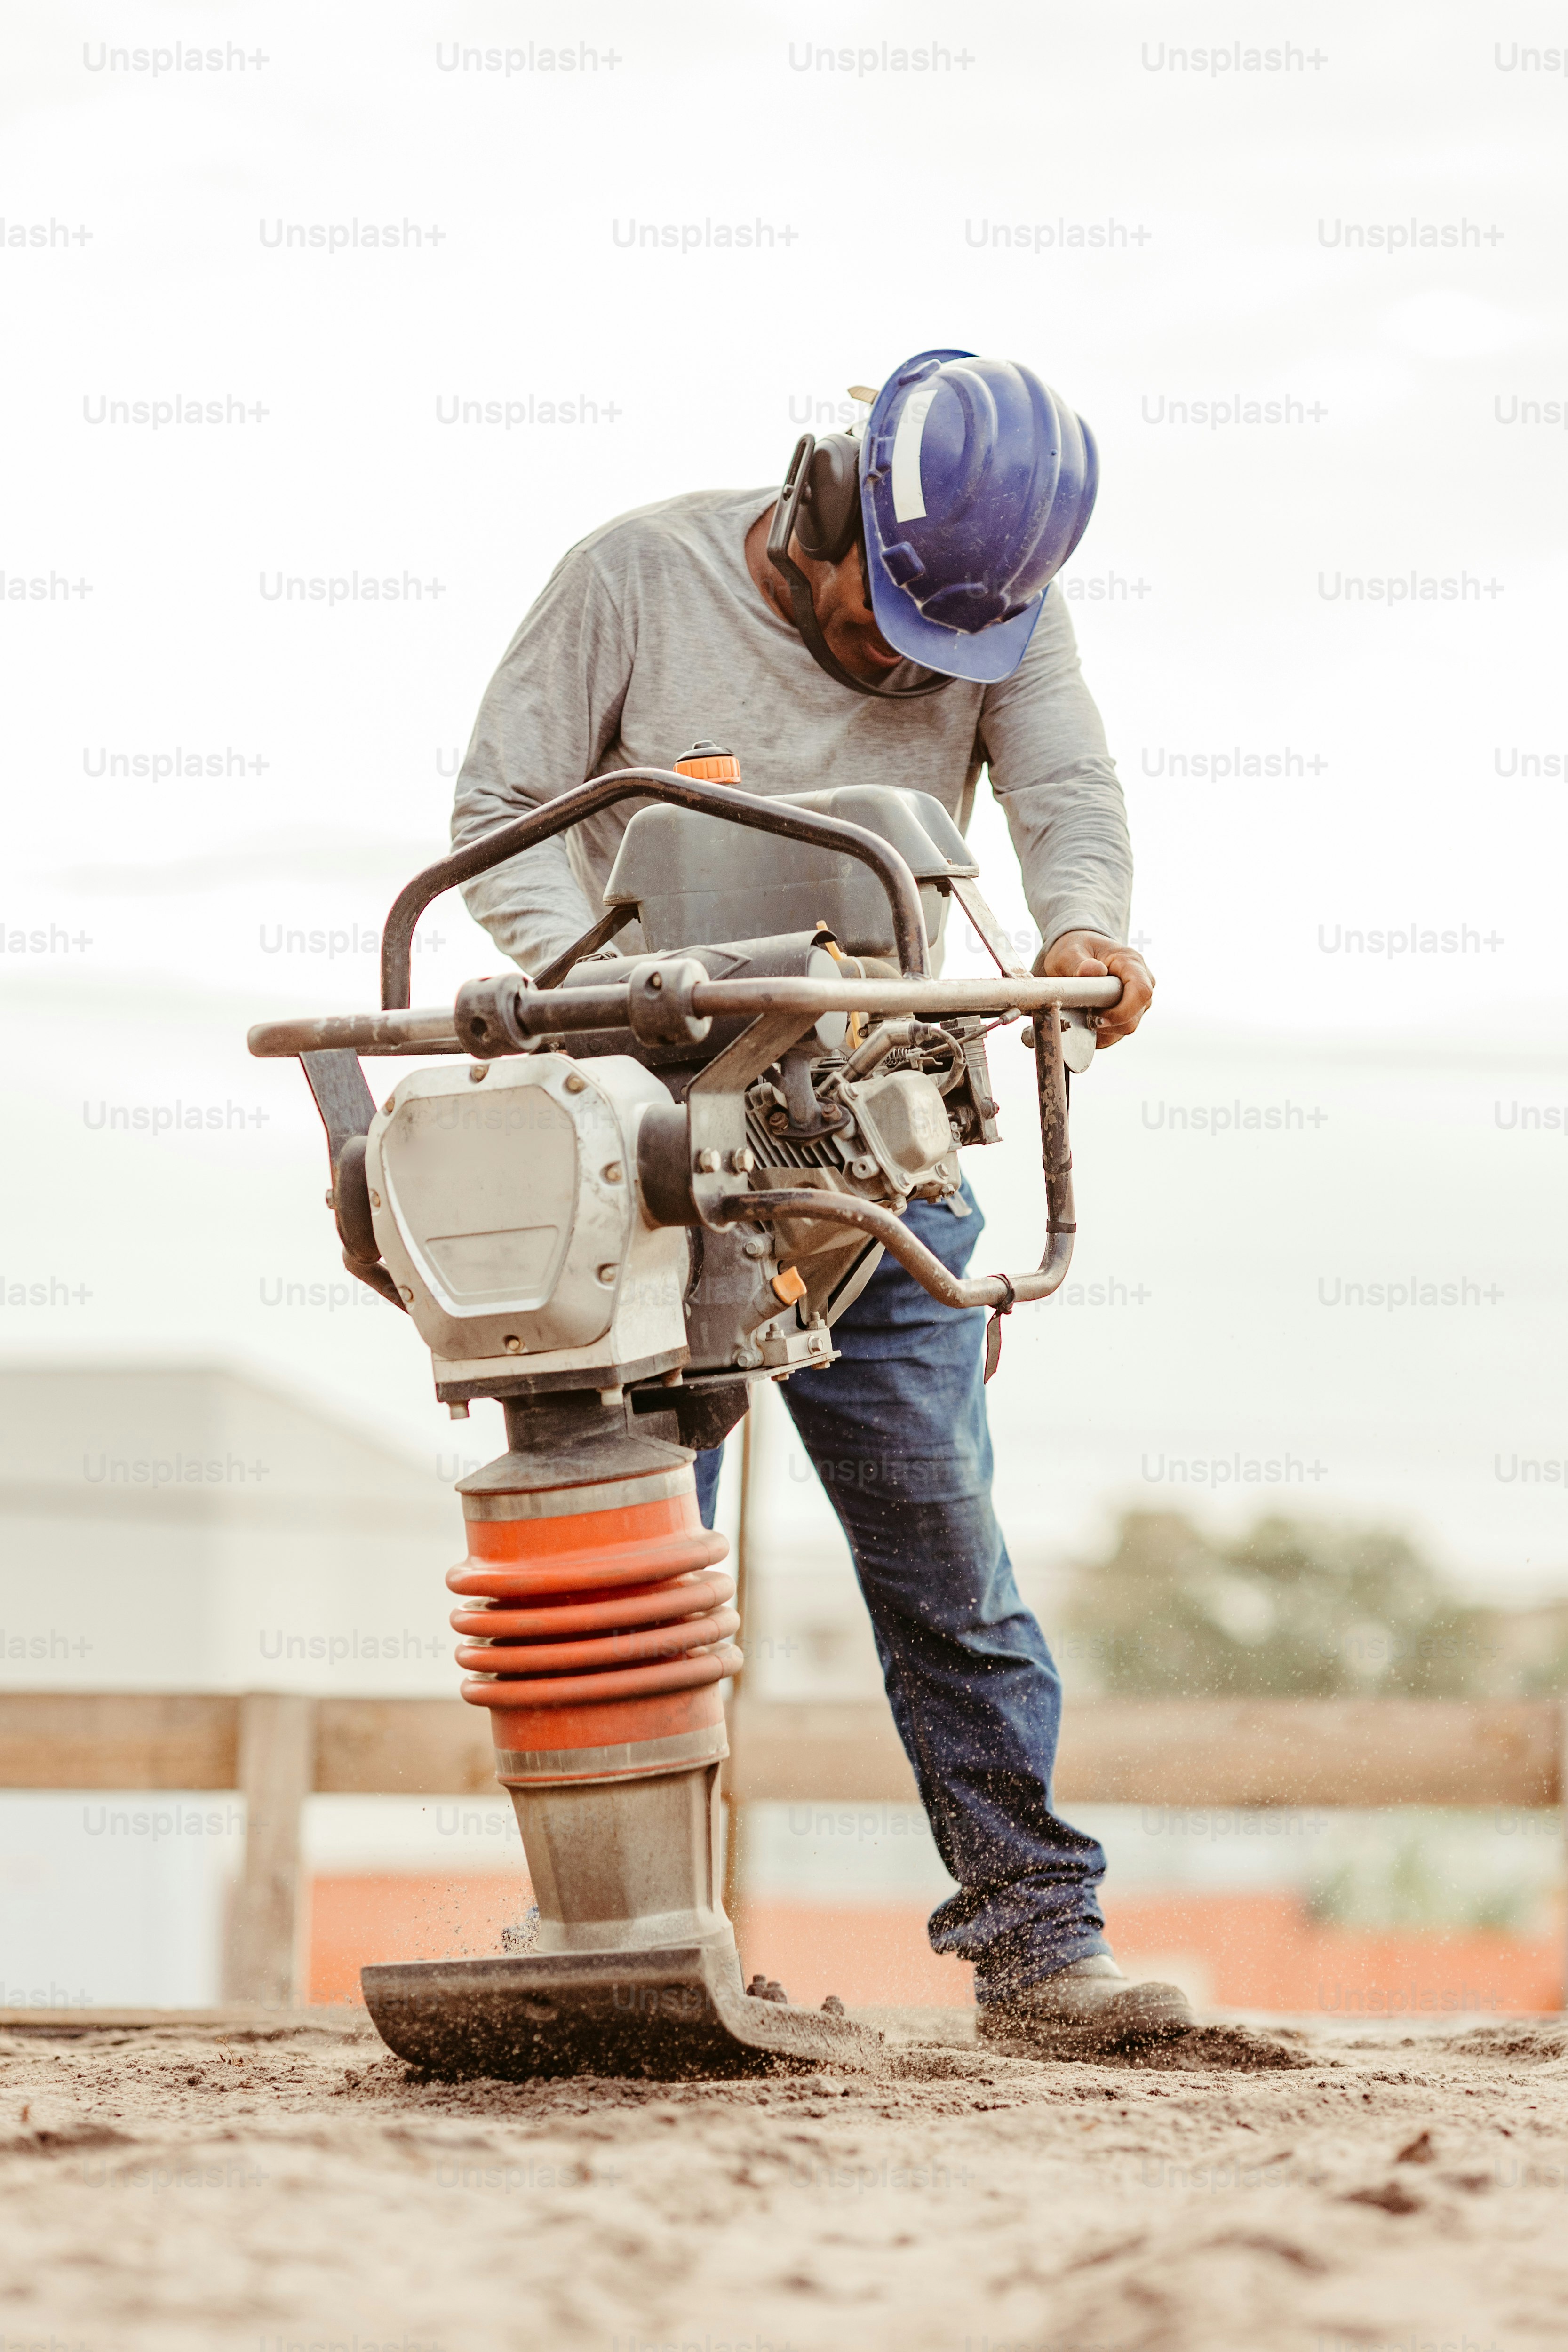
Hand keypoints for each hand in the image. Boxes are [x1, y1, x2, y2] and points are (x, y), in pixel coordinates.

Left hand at [1039, 930, 1153, 1049]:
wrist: (1079, 953)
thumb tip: (1094, 970)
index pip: (1141, 992)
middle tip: (1080, 1015)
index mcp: (1132, 963)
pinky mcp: (1128, 1014)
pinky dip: (1098, 1034)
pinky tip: (1083, 1021)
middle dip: (1106, 1024)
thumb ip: (1078, 962)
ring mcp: (1137, 1001)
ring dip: (1100, 1030)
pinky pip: (1115, 1034)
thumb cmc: (1076, 949)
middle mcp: (1142, 983)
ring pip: (1125, 1028)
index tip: (1094, 1016)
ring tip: (1080, 1015)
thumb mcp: (1069, 952)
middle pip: (1134, 1018)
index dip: (1121, 1011)